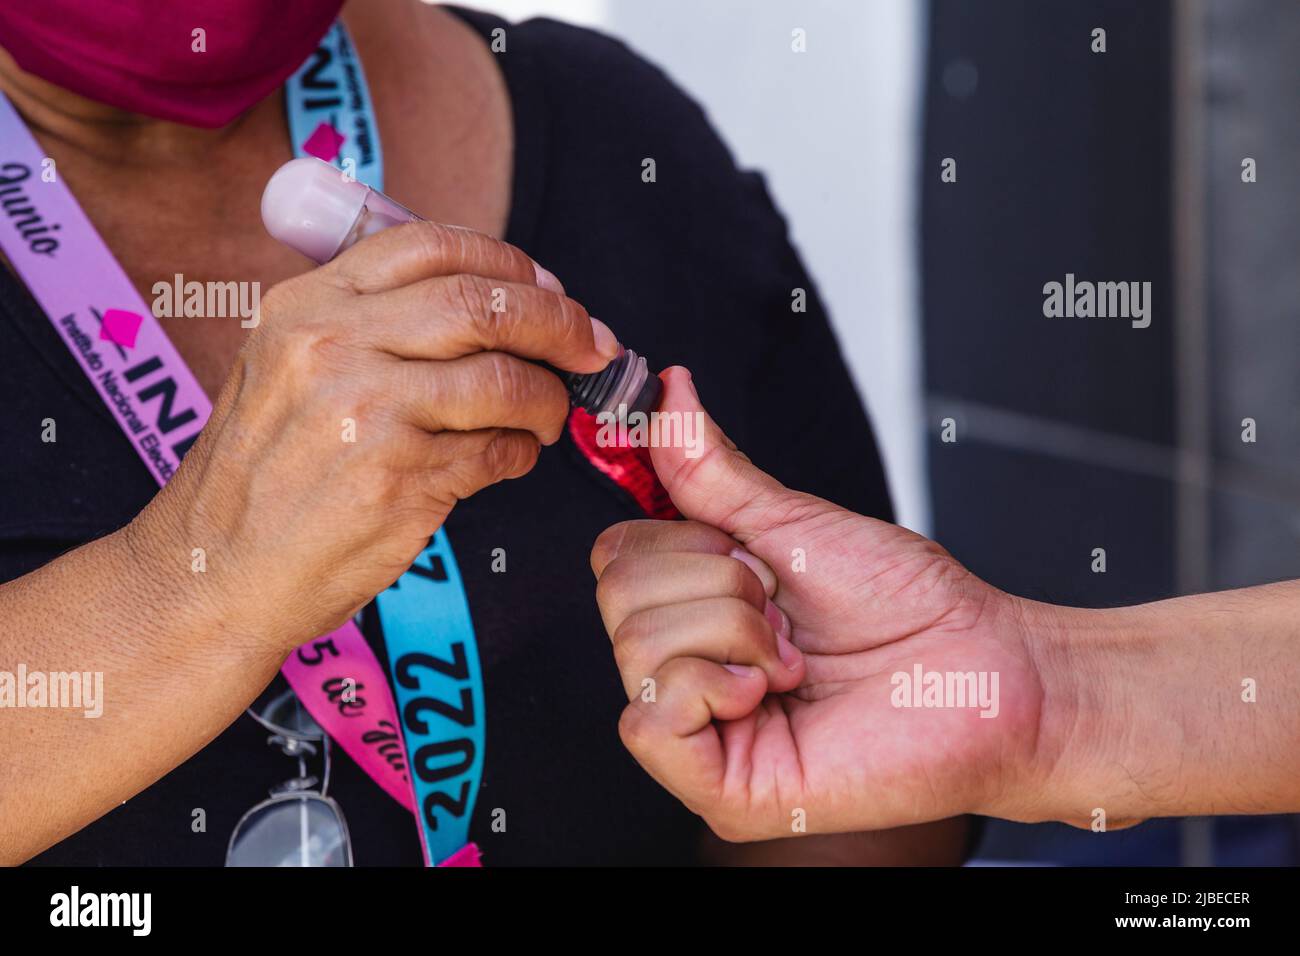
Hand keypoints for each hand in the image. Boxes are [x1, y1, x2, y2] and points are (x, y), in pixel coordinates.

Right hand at [133, 221, 616, 652]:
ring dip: (547, 399)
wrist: (213, 571)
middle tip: (591, 345)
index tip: (550, 292)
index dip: (512, 263)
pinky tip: (509, 458)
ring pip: (506, 381)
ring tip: (546, 416)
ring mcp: (368, 414)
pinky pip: (496, 452)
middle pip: (486, 305)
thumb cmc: (261, 473)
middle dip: (560, 324)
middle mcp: (335, 347)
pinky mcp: (400, 481)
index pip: (434, 246)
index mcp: (308, 306)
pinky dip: (520, 453)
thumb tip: (494, 300)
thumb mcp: (284, 365)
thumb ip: (370, 322)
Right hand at [591, 367, 1068, 840]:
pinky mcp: (719, 788)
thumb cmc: (908, 605)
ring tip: (795, 655)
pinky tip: (775, 690)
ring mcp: (700, 733)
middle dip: (718, 581)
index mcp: (697, 610)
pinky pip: (650, 721)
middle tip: (786, 609)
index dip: (680, 538)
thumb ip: (712, 471)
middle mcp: (688, 670)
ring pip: (636, 648)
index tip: (752, 551)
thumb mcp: (793, 524)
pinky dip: (716, 685)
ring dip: (734, 629)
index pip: (616, 558)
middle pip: (619, 598)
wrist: (986, 668)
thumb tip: (664, 394)